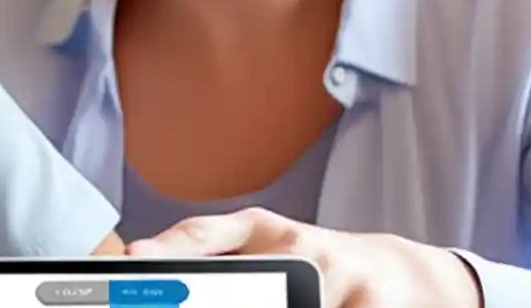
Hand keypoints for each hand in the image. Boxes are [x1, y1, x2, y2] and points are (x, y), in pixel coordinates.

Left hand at [129, 208, 481, 307]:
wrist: (398, 274)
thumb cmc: (317, 265)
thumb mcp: (268, 251)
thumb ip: (218, 260)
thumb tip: (152, 270)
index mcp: (260, 229)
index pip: (203, 234)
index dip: (166, 246)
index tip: (132, 257)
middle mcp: (295, 246)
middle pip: (241, 281)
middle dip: (208, 298)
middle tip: (171, 304)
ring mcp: (334, 274)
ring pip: (288, 302)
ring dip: (277, 306)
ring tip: (282, 303)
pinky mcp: (368, 302)